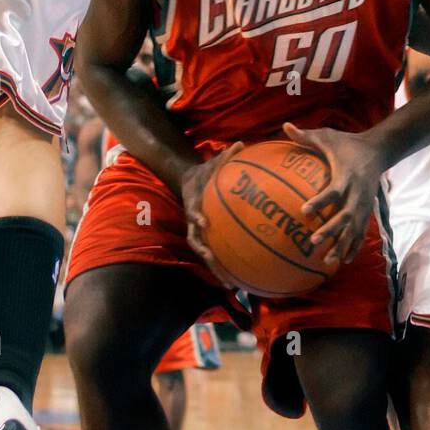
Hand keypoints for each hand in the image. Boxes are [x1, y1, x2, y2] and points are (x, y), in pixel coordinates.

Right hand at [180, 142, 243, 287]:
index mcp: (193, 204)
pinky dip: (224, 269)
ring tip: (230, 286)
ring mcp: (198, 233)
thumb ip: (225, 156)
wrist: (189, 182)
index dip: (196, 217)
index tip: (203, 222)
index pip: (192, 212)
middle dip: (206, 255)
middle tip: (217, 264)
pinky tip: (239, 282)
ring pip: (205, 256)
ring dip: (216, 271)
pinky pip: (215, 255)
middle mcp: (193, 223)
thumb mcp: (212, 163)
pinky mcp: (206, 239)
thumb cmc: (204, 173)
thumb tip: (240, 143)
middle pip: (197, 242)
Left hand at [283, 122, 382, 264]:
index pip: (333, 191)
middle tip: (313, 241)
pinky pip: (361, 231)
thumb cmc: (347, 143)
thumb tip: (285, 126)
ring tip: (327, 260)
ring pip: (354, 228)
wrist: (378, 150)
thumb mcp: (328, 136)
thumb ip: (307, 136)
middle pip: (345, 215)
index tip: (304, 210)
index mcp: (346, 175)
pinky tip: (343, 261)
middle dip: (331, 230)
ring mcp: (363, 204)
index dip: (320, 202)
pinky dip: (353, 246)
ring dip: (342, 245)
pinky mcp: (367, 210)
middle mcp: (356, 193)